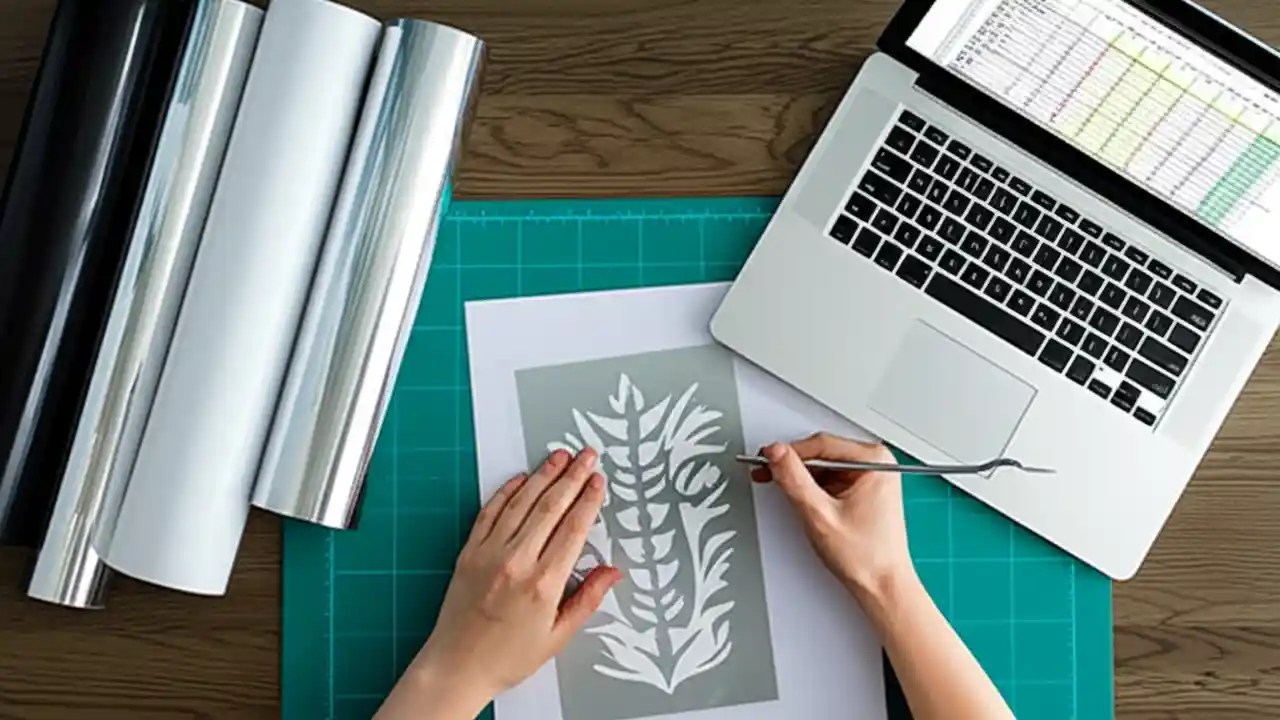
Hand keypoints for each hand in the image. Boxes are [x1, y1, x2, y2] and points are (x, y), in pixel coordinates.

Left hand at [377, 449, 621, 719]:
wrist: (457, 667)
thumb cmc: (506, 657)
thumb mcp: (558, 636)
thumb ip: (588, 599)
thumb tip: (612, 572)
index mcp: (543, 584)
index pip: (574, 528)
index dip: (589, 500)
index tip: (598, 481)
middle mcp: (516, 562)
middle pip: (551, 507)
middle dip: (572, 476)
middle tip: (586, 456)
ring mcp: (489, 553)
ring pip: (521, 502)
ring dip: (543, 475)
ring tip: (559, 456)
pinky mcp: (469, 552)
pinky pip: (490, 512)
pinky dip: (507, 491)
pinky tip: (521, 478)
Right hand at [752, 433, 914, 601]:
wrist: (883, 585)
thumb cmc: (867, 557)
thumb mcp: (820, 514)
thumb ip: (794, 479)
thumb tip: (777, 454)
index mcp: (875, 461)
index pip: (821, 444)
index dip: (788, 452)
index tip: (766, 459)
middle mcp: (878, 463)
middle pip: (822, 453)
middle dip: (794, 466)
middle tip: (769, 474)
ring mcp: (873, 476)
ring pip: (825, 467)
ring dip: (803, 479)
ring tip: (788, 494)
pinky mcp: (865, 489)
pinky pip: (832, 480)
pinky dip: (814, 489)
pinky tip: (804, 502)